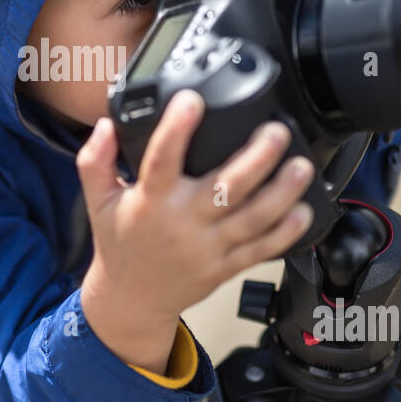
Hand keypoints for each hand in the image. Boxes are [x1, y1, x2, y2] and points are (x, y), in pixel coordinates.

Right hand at [75, 89, 314, 370]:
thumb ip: (95, 161)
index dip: (176, 130)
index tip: (191, 101)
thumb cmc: (119, 244)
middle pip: (226, 188)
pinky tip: (305, 211)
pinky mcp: (227, 266)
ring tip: (302, 166)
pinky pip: (262, 249)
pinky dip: (287, 232)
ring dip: (282, 192)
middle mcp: (183, 223)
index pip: (161, 161)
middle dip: (256, 158)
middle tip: (276, 132)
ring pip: (254, 219)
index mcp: (150, 202)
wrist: (132, 301)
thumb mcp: (97, 201)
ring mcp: (209, 247)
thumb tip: (105, 125)